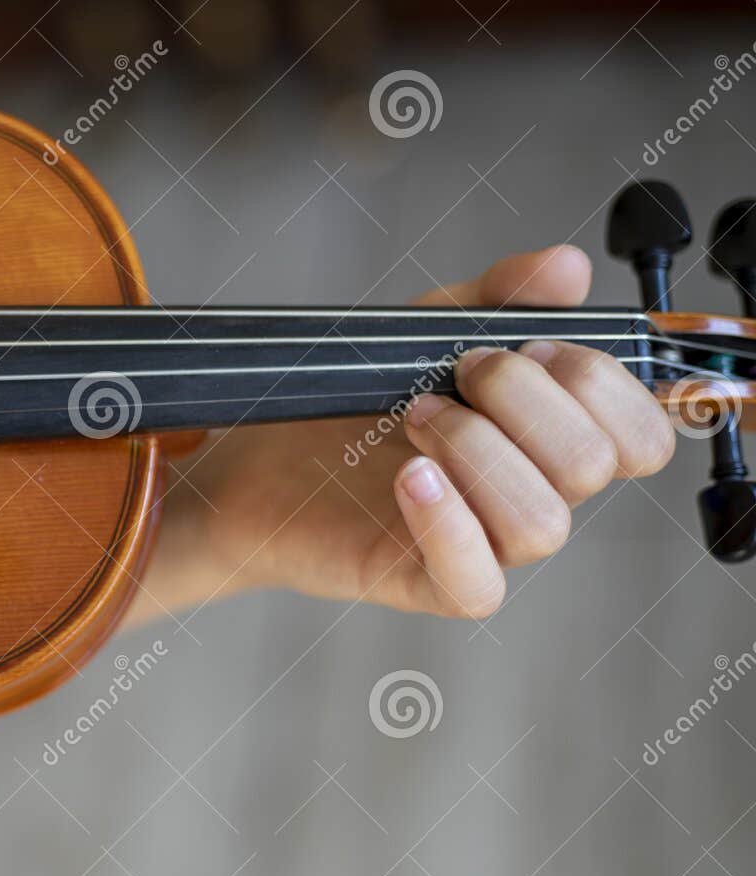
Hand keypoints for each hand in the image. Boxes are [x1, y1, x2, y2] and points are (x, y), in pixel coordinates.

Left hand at [134, 245, 676, 621]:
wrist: (258, 458)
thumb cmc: (350, 404)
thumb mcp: (425, 330)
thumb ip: (498, 296)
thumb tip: (565, 267)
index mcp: (548, 437)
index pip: (642, 434)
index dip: (606, 386)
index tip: (534, 345)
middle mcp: (527, 493)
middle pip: (594, 466)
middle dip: (529, 401)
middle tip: (458, 373)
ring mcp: (482, 543)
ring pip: (544, 522)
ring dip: (480, 452)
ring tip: (414, 418)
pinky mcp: (425, 583)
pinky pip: (479, 583)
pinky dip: (450, 523)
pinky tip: (411, 476)